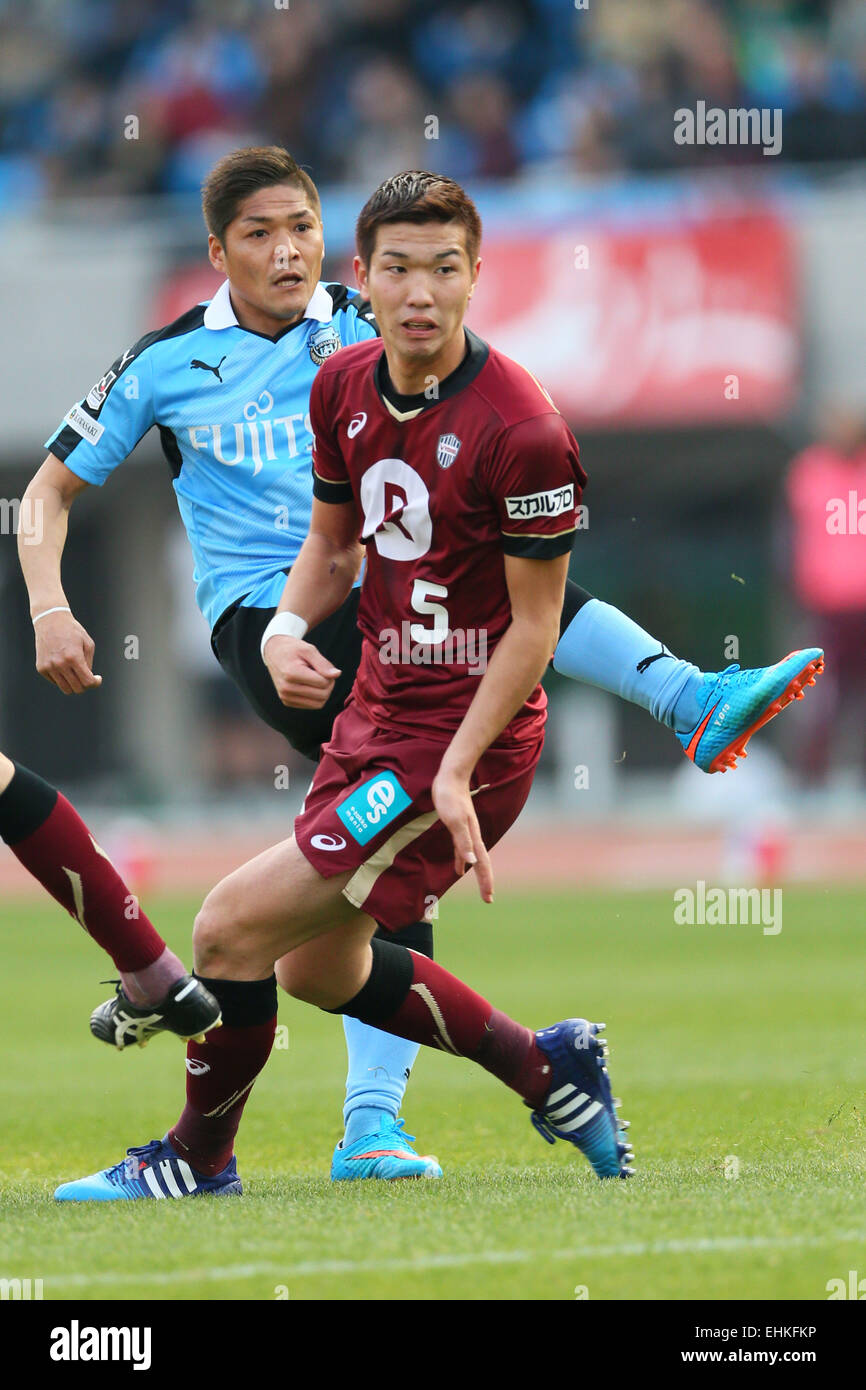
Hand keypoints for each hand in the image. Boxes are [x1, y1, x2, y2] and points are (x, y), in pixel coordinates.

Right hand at [34, 611, 101, 693]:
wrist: (50, 621)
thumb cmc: (72, 631)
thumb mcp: (88, 643)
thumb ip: (89, 663)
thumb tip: (88, 679)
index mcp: (74, 657)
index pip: (87, 682)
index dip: (95, 683)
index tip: (97, 679)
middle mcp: (60, 664)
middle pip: (77, 689)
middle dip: (85, 685)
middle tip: (87, 677)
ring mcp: (49, 667)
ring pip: (65, 689)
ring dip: (74, 684)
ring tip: (77, 674)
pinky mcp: (41, 668)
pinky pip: (55, 682)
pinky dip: (62, 678)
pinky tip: (64, 667)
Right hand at [264, 634, 340, 708]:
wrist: (274, 653)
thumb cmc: (293, 649)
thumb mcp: (308, 650)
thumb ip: (323, 663)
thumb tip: (337, 674)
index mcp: (291, 673)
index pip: (323, 683)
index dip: (329, 675)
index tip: (323, 667)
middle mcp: (286, 688)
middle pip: (323, 695)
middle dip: (328, 684)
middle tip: (323, 672)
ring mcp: (286, 697)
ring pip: (319, 703)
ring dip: (323, 692)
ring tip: (317, 679)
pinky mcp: (287, 702)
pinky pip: (312, 705)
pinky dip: (316, 697)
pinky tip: (310, 685)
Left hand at [431, 764, 493, 902]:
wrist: (451, 777)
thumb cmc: (449, 797)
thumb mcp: (454, 820)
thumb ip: (462, 841)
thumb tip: (470, 862)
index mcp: (473, 836)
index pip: (482, 864)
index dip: (485, 881)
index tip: (489, 898)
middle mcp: (472, 836)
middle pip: (482, 863)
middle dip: (485, 880)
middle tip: (488, 898)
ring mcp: (466, 831)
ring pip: (474, 857)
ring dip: (476, 872)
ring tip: (479, 886)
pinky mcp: (458, 826)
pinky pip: (463, 849)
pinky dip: (462, 860)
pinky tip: (459, 867)